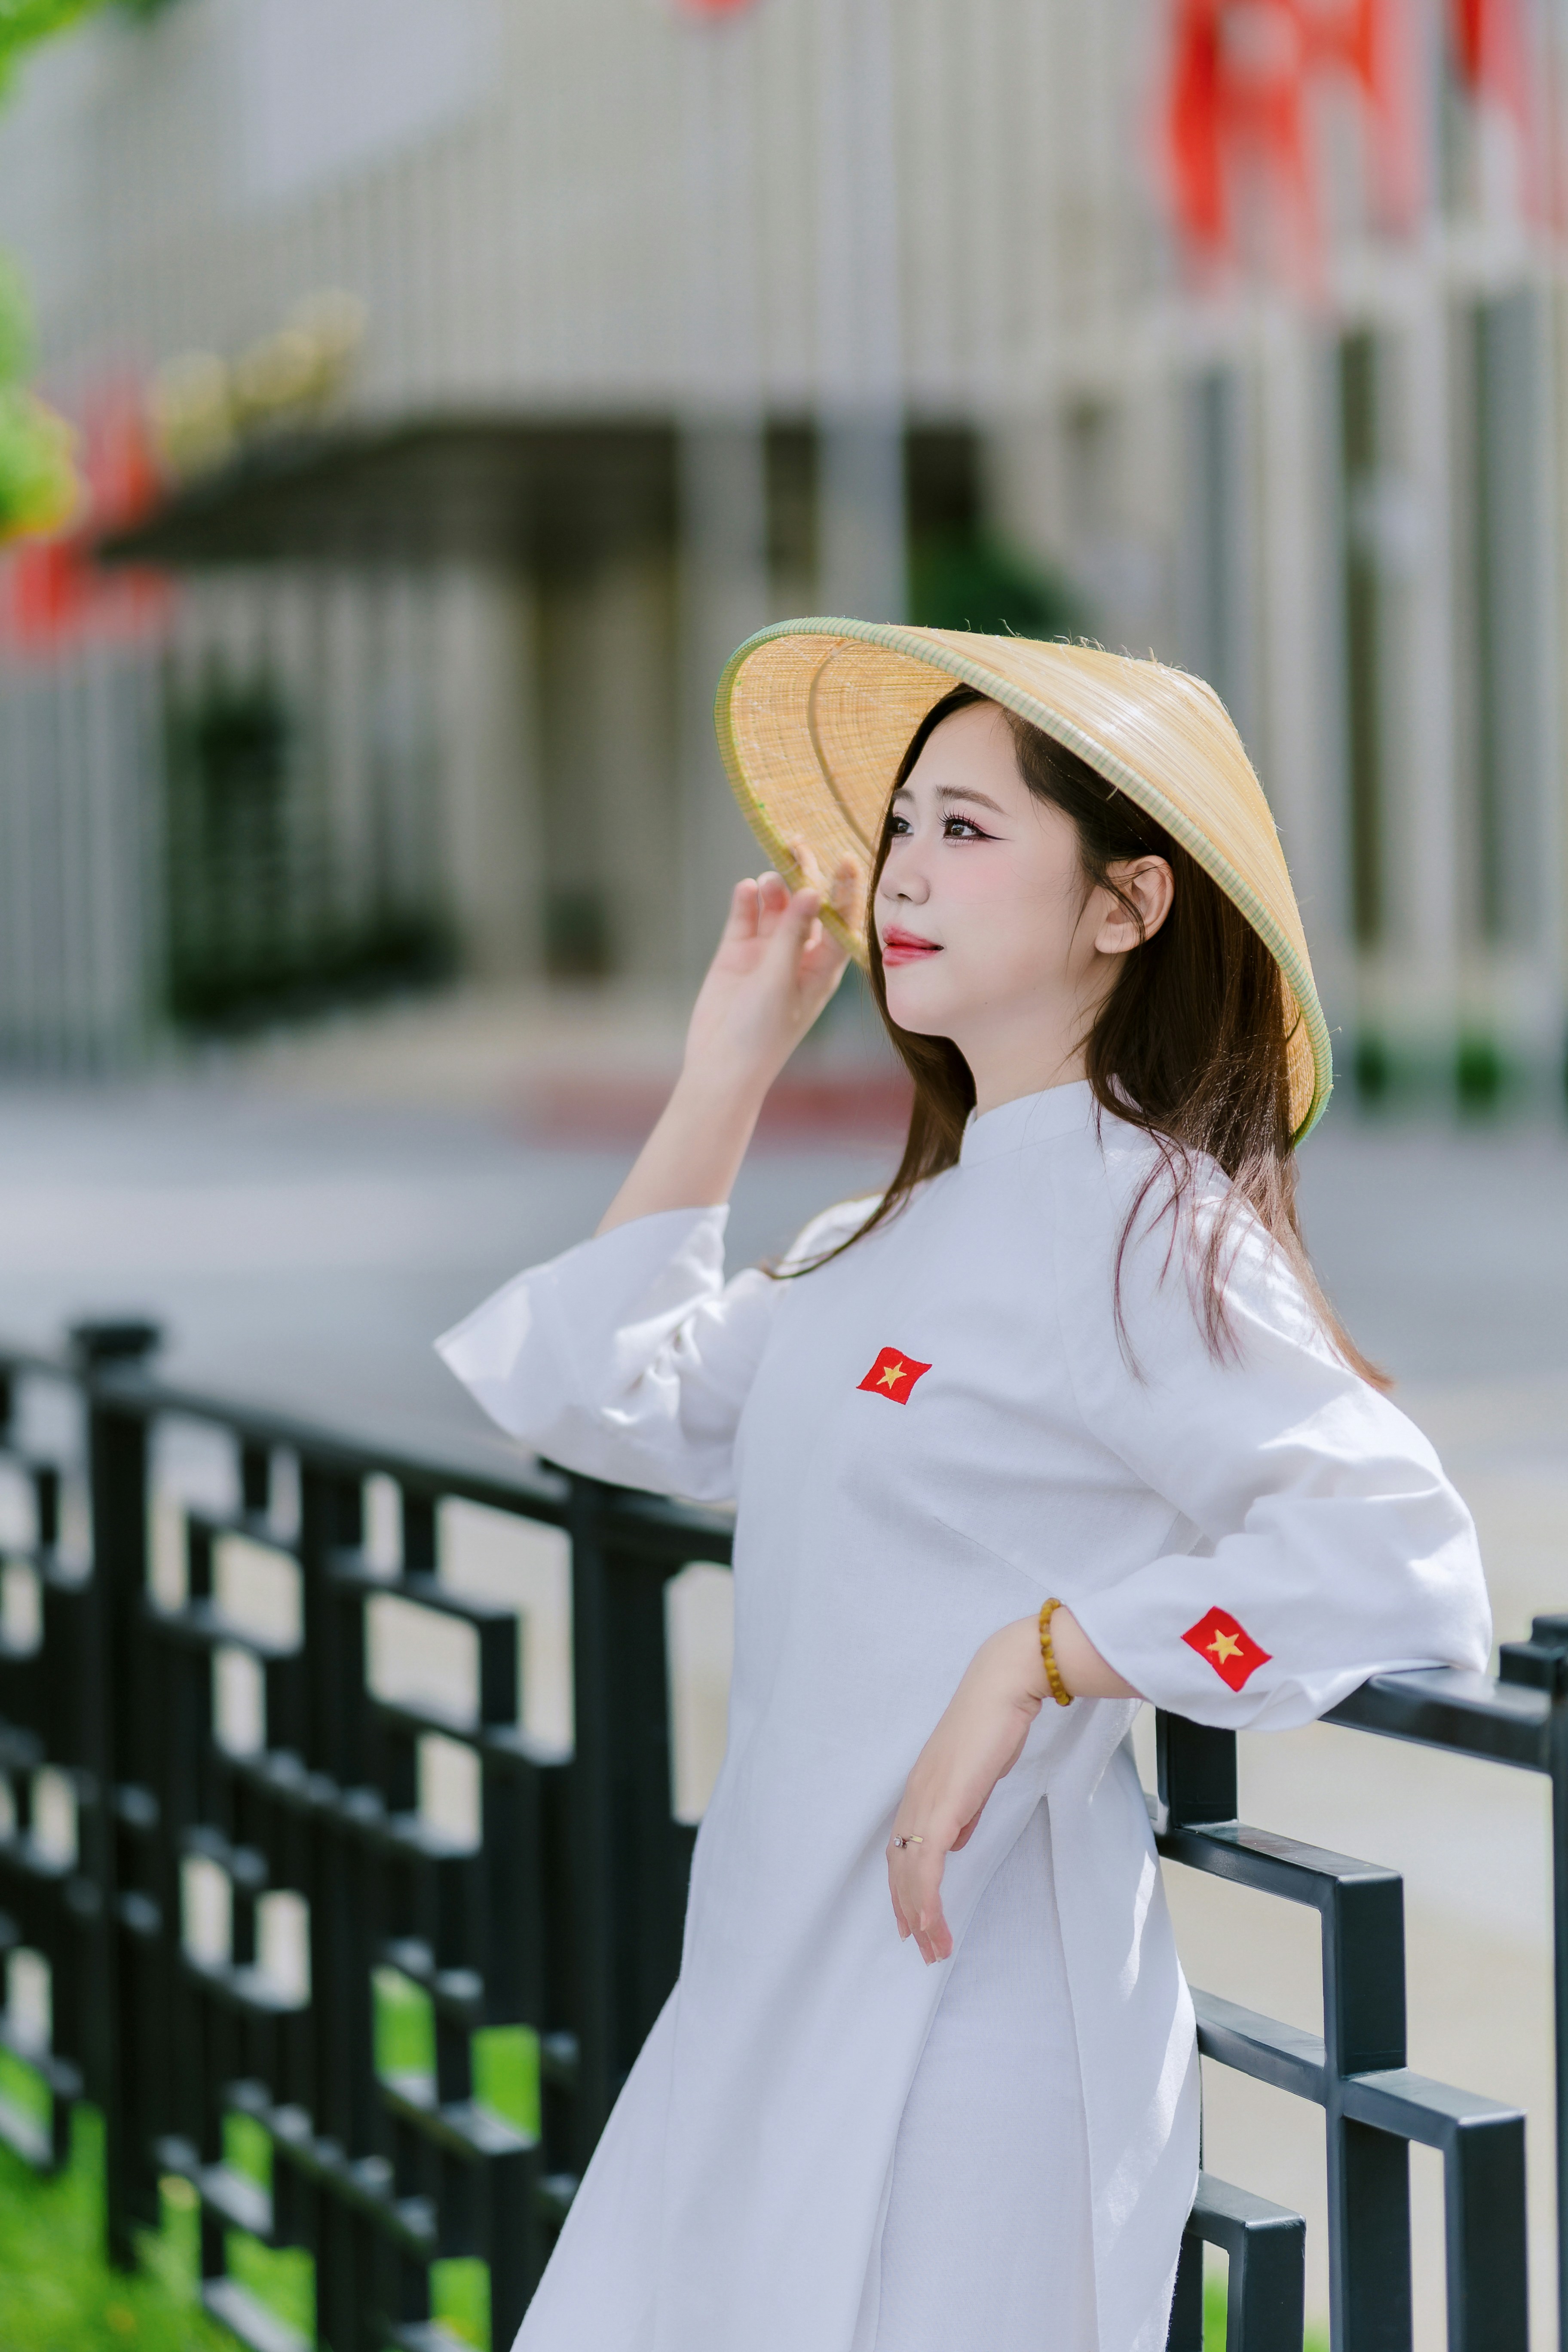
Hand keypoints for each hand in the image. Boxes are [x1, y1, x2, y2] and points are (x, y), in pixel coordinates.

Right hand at [681, 855, 855, 1103]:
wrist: (721, 1066)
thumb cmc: (763, 1033)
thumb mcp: (780, 982)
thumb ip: (792, 936)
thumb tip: (810, 891)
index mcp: (823, 969)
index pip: (840, 923)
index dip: (844, 891)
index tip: (845, 859)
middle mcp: (798, 956)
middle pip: (806, 908)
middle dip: (804, 877)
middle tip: (797, 846)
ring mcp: (766, 954)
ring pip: (775, 909)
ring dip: (774, 889)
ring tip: (771, 876)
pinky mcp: (736, 954)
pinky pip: (745, 918)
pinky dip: (746, 902)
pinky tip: (747, 888)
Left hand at [887, 1616, 1047, 1964]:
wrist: (1002, 1690)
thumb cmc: (995, 1726)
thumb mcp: (977, 1776)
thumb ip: (964, 1808)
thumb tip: (957, 1839)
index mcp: (921, 1790)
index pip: (901, 1849)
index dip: (903, 1887)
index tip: (910, 1920)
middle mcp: (914, 1797)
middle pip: (899, 1867)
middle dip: (909, 1911)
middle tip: (922, 1948)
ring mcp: (925, 1800)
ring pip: (911, 1872)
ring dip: (920, 1914)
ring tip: (933, 1948)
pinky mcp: (943, 1804)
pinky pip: (929, 1862)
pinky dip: (928, 1896)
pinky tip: (934, 1922)